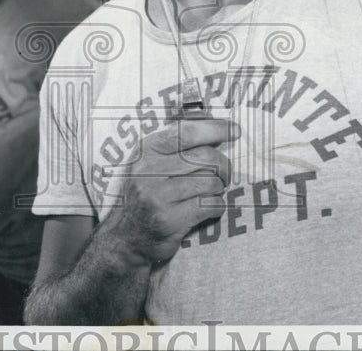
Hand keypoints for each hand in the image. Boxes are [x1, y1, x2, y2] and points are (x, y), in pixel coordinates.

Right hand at [108, 118, 237, 265]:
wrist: (126, 237)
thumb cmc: (147, 194)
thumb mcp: (151, 163)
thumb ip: (177, 144)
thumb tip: (213, 126)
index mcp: (146, 150)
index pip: (186, 132)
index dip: (215, 128)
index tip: (234, 130)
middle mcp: (149, 170)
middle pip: (205, 157)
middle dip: (223, 165)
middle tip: (224, 174)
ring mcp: (157, 196)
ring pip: (211, 182)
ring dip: (219, 188)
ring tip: (211, 192)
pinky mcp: (169, 220)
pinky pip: (210, 205)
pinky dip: (217, 206)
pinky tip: (208, 208)